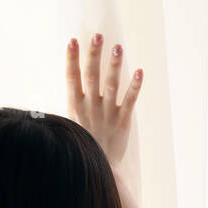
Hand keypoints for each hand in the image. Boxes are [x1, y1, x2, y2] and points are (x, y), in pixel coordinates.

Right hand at [65, 32, 142, 207]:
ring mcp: (107, 114)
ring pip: (111, 85)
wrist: (97, 172)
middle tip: (97, 36)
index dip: (72, 59)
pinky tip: (139, 71)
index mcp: (75, 108)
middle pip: (91, 76)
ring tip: (117, 46)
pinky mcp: (122, 122)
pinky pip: (130, 101)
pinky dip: (135, 87)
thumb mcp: (69, 127)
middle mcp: (90, 108)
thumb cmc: (82, 147)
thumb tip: (67, 90)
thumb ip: (72, 107)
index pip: (71, 79)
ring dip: (115, 65)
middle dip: (94, 55)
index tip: (73, 41)